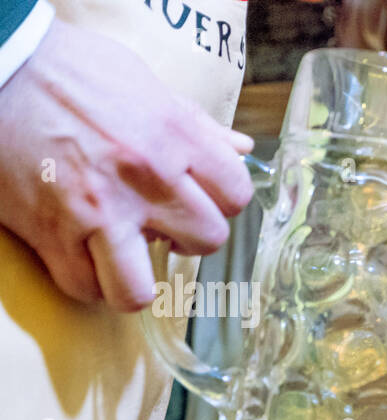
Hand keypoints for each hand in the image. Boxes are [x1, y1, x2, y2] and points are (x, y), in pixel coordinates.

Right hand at [0, 18, 253, 311]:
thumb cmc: (67, 70)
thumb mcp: (142, 81)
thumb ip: (195, 124)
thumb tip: (242, 150)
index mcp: (174, 136)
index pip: (237, 194)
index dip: (222, 199)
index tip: (199, 196)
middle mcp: (145, 178)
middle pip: (207, 241)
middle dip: (189, 237)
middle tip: (161, 223)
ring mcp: (98, 212)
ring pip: (141, 289)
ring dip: (134, 278)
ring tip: (123, 253)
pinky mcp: (51, 233)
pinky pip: (84, 287)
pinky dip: (85, 278)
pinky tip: (82, 253)